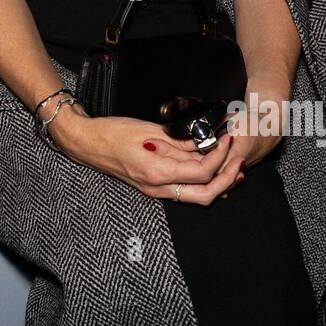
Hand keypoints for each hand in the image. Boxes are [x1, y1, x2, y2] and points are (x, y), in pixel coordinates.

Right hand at [48, 108, 242, 205]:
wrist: (87, 144)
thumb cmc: (112, 133)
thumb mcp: (148, 130)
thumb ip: (179, 140)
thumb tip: (203, 141)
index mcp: (157, 172)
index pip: (202, 172)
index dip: (220, 157)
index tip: (226, 139)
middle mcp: (157, 188)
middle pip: (205, 194)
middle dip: (227, 179)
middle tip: (238, 159)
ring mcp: (155, 191)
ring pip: (197, 196)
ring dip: (218, 182)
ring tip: (233, 165)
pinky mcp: (153, 187)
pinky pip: (184, 190)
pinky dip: (202, 182)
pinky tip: (210, 169)